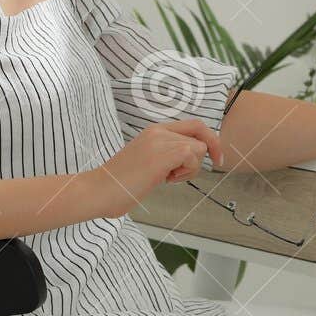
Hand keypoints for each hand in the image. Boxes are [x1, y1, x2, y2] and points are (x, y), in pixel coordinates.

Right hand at [82, 119, 223, 218]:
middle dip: (208, 151)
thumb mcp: (148, 162)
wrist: (99, 190)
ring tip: (168, 178)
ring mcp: (160, 141)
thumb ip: (167, 156)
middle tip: (207, 166)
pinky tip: (165, 180)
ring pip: (198, 148)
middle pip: (200, 133)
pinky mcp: (163, 154)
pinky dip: (186, 172)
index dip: (208, 138)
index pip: (192, 125)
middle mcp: (158, 131)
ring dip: (190, 168)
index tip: (215, 156)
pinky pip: (192, 156)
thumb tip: (191, 159)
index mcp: (154, 131)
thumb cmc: (121, 184)